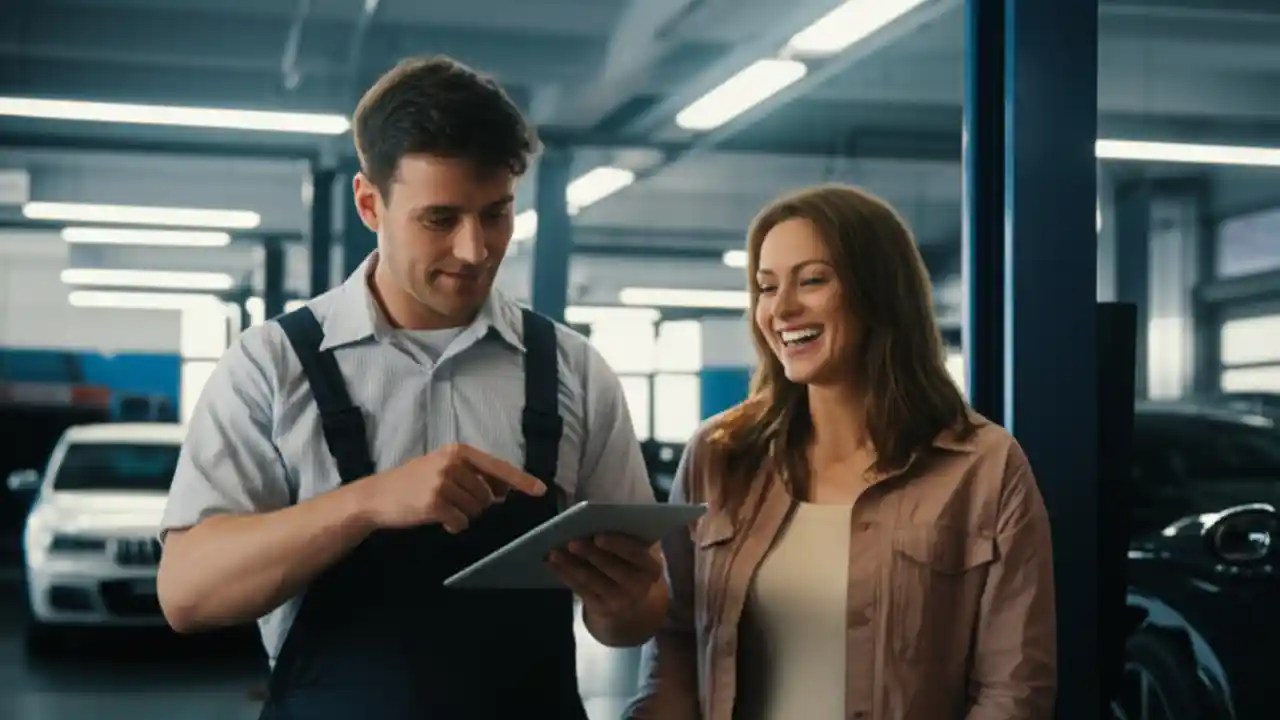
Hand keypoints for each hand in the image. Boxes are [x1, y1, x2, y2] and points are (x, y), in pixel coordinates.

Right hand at [360, 443, 545, 532]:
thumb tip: (502, 491)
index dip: (521, 480)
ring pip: (476, 510)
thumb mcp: (442, 467)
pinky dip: (453, 526)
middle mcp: (453, 463)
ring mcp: (443, 482)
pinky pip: (461, 522)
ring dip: (464, 515)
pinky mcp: (435, 503)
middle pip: (487, 496)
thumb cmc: (412, 482)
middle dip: (476, 505)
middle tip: (453, 503)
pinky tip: (438, 519)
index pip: (497, 467)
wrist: (376, 496)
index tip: (540, 490)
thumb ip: (472, 475)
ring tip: (442, 508)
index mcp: (458, 452)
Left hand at [546, 534, 662, 617]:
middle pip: (612, 568)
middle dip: (590, 554)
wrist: (632, 605)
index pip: (635, 554)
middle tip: (572, 541)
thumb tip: (595, 519)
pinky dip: (564, 575)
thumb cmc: (630, 566)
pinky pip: (580, 589)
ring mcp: (619, 601)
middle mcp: (638, 586)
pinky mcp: (601, 609)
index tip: (599, 536)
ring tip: (553, 551)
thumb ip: (625, 538)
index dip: (617, 545)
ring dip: (570, 564)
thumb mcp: (636, 555)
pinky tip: (552, 563)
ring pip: (592, 580)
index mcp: (649, 567)